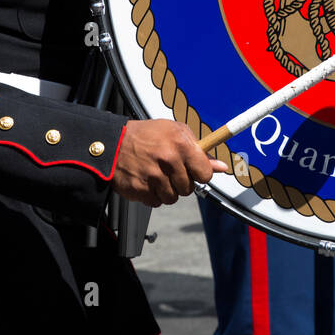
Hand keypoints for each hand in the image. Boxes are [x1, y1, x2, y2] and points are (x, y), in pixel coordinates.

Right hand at [112, 119, 227, 206]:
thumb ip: (200, 151)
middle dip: (181, 182)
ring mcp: (153, 176)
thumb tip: (221, 167)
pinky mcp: (140, 189)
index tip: (193, 171)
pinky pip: (156, 202)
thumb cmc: (146, 135)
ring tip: (156, 174)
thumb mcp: (175, 132)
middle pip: (189, 188)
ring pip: (173, 197)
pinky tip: (146, 181)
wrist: (113, 142)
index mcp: (180, 144)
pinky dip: (152, 195)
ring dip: (167, 190)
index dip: (200, 174)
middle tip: (169, 170)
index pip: (205, 174)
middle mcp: (168, 160)